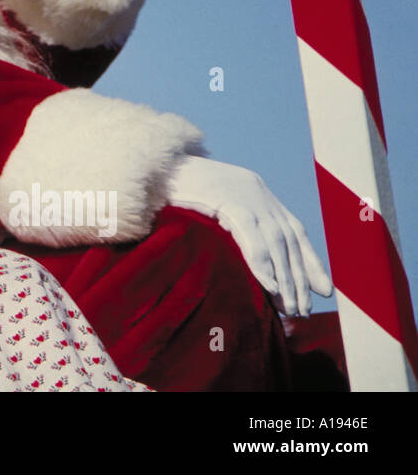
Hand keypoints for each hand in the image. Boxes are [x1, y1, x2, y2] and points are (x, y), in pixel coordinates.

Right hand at [166, 155, 332, 315]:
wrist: (152, 163)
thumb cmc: (172, 187)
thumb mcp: (208, 200)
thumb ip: (230, 218)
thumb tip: (243, 253)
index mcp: (256, 191)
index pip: (293, 230)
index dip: (310, 260)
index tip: (323, 290)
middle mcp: (257, 192)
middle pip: (288, 241)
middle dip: (299, 279)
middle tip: (303, 311)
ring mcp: (244, 195)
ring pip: (276, 243)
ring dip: (285, 279)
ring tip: (290, 308)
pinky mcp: (228, 200)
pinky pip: (252, 237)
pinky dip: (263, 264)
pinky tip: (269, 287)